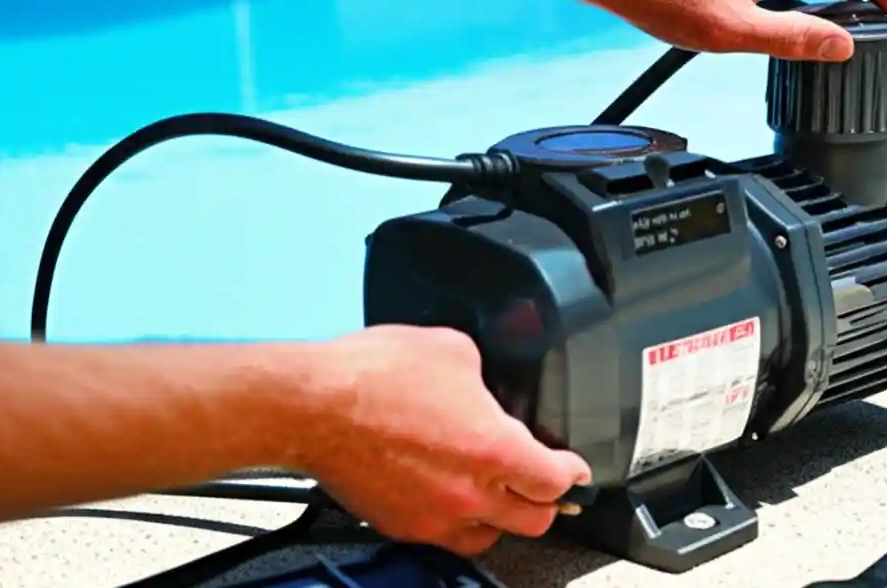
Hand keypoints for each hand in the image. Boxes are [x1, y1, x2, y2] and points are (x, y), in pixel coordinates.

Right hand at [297, 325, 590, 555]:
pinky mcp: (398, 524)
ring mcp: (433, 516)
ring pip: (489, 537)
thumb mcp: (453, 349)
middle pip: (534, 521)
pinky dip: (456, 521)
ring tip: (496, 494)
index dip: (572, 472)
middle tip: (544, 484)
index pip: (556, 480)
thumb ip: (483, 375)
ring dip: (500, 518)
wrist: (312, 405)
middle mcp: (469, 494)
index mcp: (495, 450)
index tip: (574, 468)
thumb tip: (483, 384)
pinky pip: (443, 536)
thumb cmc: (373, 376)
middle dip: (546, 502)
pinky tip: (448, 496)